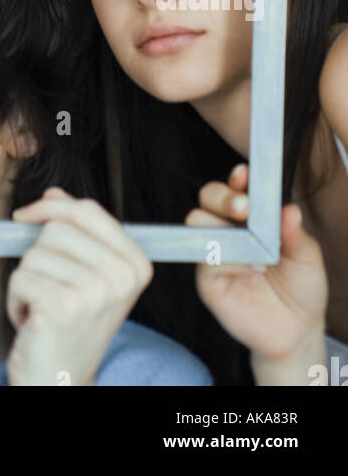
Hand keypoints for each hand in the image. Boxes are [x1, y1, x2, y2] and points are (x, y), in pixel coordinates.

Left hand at [7, 187, 153, 385]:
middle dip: (39, 256)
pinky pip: (20, 277)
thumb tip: (54, 193)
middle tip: (50, 290)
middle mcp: (122, 278)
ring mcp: (95, 293)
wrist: (60, 383)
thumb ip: (74, 231)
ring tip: (44, 309)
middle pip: (57, 228)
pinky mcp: (63, 307)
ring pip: (34, 252)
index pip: (88, 210)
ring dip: (27, 281)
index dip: (51, 207)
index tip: (29, 216)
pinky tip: (33, 322)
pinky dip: (16, 299)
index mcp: (135, 265)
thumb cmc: (70, 329)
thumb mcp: (83, 275)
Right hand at [186, 163, 327, 375]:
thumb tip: (289, 209)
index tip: (244, 175)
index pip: (235, 186)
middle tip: (244, 208)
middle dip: (223, 196)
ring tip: (253, 247)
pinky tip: (251, 270)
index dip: (236, 177)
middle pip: (208, 196)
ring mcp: (214, 251)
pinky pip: (205, 258)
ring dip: (221, 226)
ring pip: (197, 221)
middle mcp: (228, 228)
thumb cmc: (301, 287)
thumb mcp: (307, 257)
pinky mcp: (207, 278)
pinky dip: (228, 260)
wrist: (296, 330)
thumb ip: (295, 233)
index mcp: (251, 216)